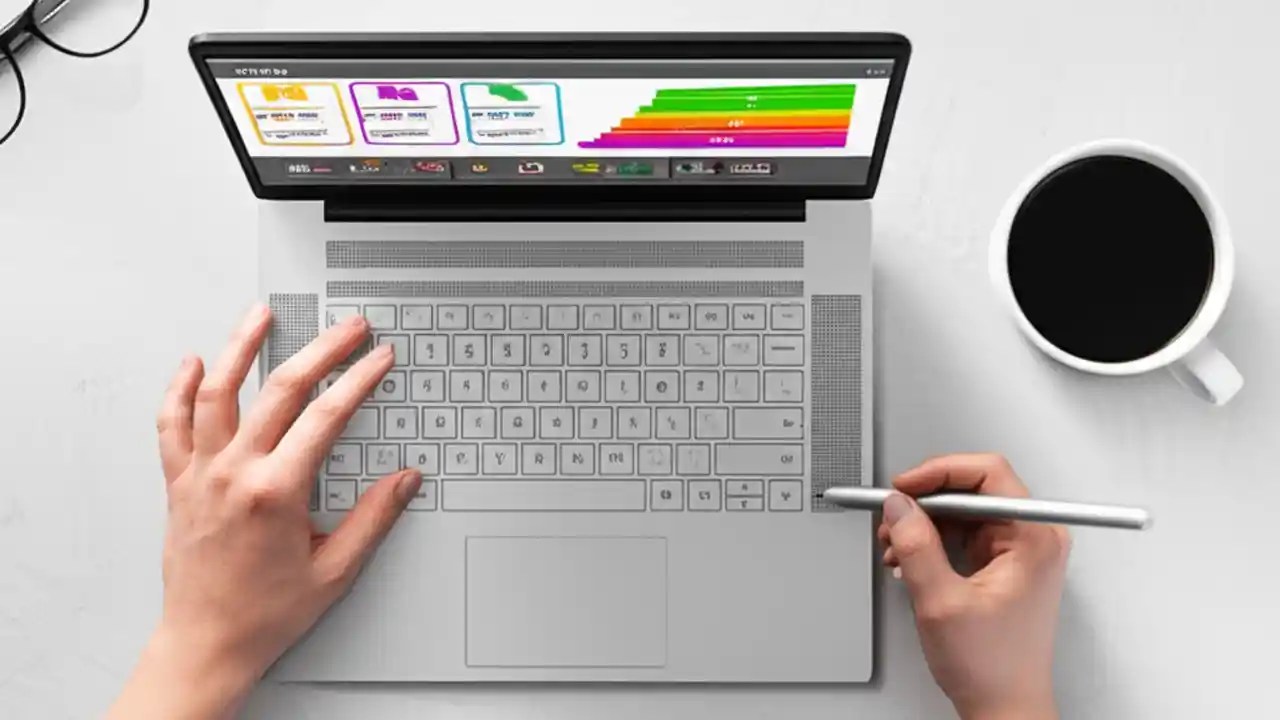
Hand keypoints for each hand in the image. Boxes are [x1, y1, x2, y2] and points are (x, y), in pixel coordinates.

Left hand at [109, 306, 420, 719]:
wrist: (205, 643)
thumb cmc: (264, 614)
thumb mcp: (335, 570)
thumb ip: (374, 518)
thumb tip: (405, 480)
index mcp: (275, 493)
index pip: (326, 416)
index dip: (359, 379)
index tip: (378, 359)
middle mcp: (233, 475)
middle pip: (280, 390)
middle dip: (321, 350)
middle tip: (348, 328)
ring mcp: (200, 475)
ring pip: (217, 392)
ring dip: (241, 346)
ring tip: (261, 315)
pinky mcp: (178, 484)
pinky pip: (171, 425)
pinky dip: (180, 389)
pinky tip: (193, 364)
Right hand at [878, 454, 1070, 719]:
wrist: (1004, 707)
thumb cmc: (993, 668)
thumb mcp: (941, 602)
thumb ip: (916, 547)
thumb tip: (898, 506)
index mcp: (1033, 538)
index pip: (988, 473)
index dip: (939, 472)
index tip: (905, 486)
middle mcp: (1033, 538)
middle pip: (973, 490)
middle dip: (925, 503)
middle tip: (892, 517)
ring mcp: (1019, 551)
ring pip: (963, 512)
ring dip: (923, 525)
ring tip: (896, 546)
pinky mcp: (1003, 564)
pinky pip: (963, 534)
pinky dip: (931, 542)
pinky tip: (909, 559)